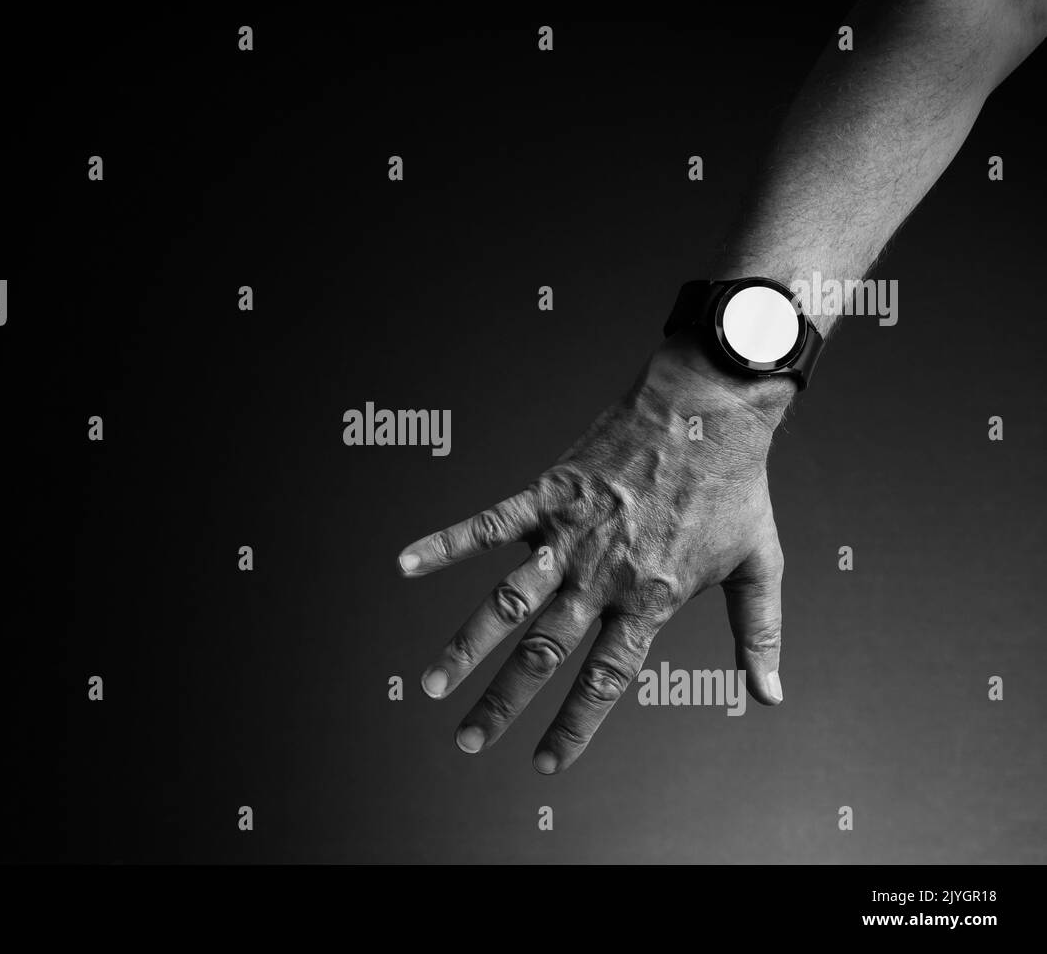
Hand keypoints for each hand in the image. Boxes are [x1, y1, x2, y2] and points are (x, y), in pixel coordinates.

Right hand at [397, 328, 794, 772]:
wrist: (710, 409)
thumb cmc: (737, 485)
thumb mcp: (761, 564)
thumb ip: (760, 633)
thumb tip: (769, 695)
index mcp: (651, 599)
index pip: (605, 680)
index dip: (574, 727)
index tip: (545, 765)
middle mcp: (602, 576)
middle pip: (543, 653)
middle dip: (501, 704)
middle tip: (467, 741)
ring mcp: (570, 535)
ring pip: (507, 601)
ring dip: (466, 645)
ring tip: (431, 685)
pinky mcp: (550, 493)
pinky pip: (489, 524)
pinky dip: (445, 543)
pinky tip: (405, 563)